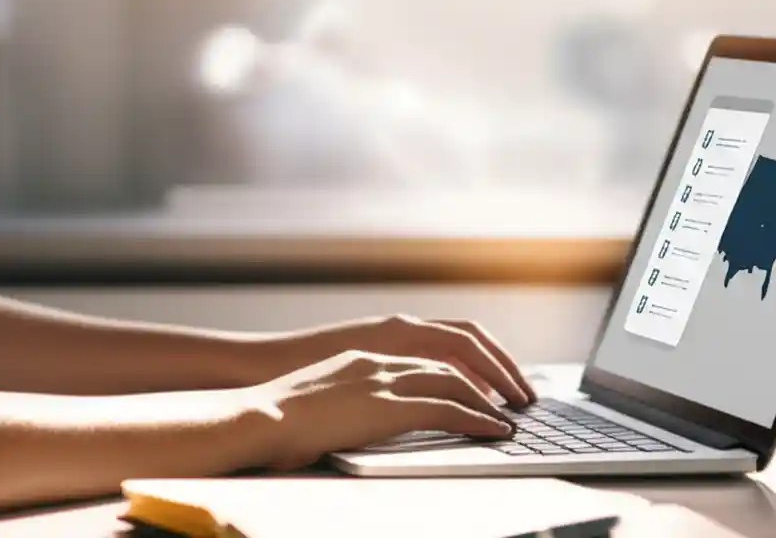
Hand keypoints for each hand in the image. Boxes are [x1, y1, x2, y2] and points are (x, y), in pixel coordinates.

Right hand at [244, 349, 516, 470]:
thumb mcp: (321, 391)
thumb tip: (352, 415)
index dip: (463, 360)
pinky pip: (450, 407)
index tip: (485, 378)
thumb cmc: (279, 411)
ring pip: (459, 377)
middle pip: (455, 352)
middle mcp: (382, 356)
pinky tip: (496, 429)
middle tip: (514, 392)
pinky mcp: (390, 405)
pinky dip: (480, 417)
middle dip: (491, 371)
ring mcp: (387, 378)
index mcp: (366, 351)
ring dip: (493, 395)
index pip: (430, 345)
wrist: (260, 414)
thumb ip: (347, 395)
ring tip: (514, 414)